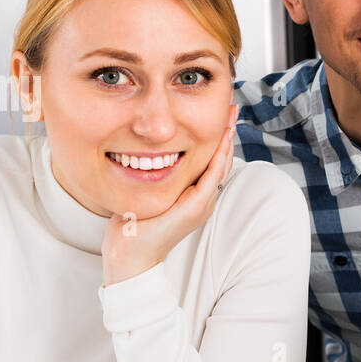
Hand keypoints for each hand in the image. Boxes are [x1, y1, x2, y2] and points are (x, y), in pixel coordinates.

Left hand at [101, 102, 237, 286]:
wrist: (129, 254)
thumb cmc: (132, 226)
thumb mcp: (145, 191)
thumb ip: (151, 174)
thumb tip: (143, 153)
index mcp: (193, 196)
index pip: (212, 161)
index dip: (218, 137)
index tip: (218, 114)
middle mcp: (202, 199)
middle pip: (222, 160)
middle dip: (227, 132)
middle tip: (231, 107)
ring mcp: (201, 204)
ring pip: (222, 165)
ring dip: (228, 139)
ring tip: (231, 116)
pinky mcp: (195, 208)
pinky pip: (212, 177)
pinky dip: (219, 156)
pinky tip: (222, 138)